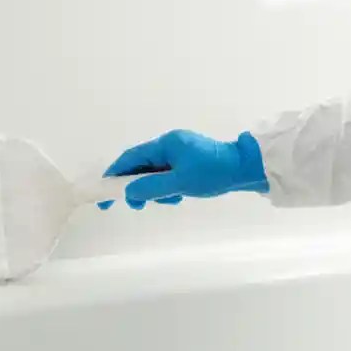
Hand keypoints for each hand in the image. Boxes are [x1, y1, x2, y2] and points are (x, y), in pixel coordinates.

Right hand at [98, 130, 268, 209]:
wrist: (246, 167)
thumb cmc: (213, 173)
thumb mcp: (179, 183)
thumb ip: (151, 187)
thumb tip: (128, 192)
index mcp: (165, 144)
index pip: (130, 158)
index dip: (114, 176)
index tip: (105, 196)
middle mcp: (170, 144)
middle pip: (141, 165)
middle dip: (138, 186)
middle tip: (139, 206)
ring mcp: (180, 151)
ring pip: (155, 172)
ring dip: (156, 189)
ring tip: (170, 200)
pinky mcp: (190, 159)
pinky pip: (169, 173)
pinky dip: (168, 186)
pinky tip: (178, 196)